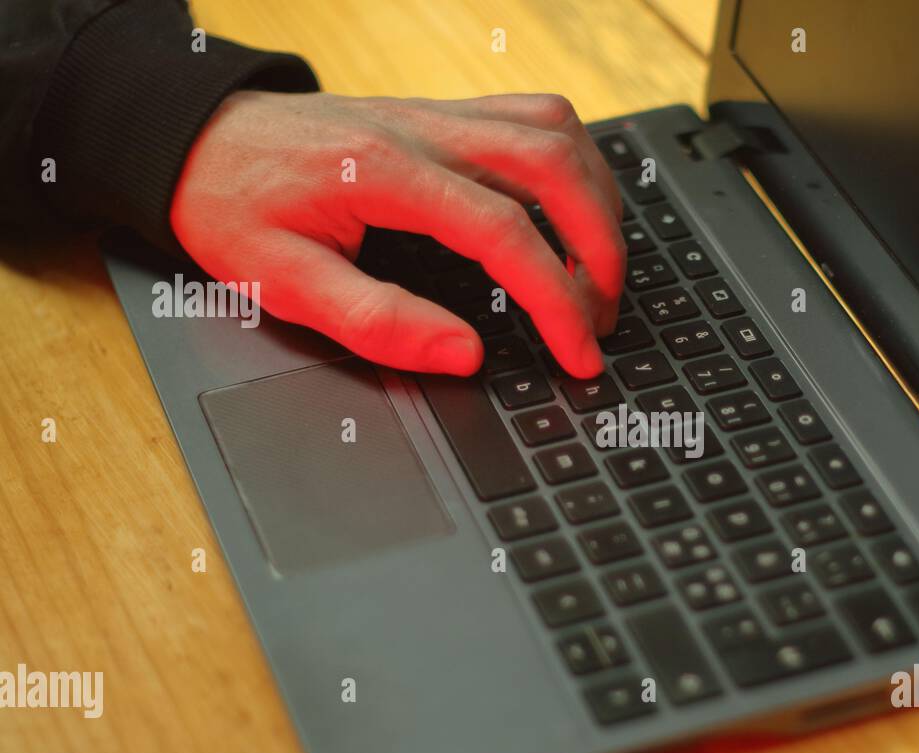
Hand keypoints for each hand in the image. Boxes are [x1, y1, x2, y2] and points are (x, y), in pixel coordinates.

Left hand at [171, 91, 624, 376]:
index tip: (579, 353)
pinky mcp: (442, 114)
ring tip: (600, 270)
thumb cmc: (234, 207)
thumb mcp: (281, 282)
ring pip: (555, 132)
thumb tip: (464, 353)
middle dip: (599, 249)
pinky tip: (572, 210)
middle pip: (552, 167)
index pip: (504, 233)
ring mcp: (437, 114)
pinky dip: (573, 165)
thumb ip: (376, 322)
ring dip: (596, 201)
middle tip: (603, 317)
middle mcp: (423, 130)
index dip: (556, 300)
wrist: (197, 139)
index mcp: (384, 173)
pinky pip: (533, 117)